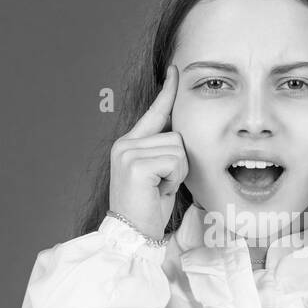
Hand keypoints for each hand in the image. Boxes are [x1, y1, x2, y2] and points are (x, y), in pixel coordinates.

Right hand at [108, 65, 187, 240]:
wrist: (132, 236)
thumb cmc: (149, 209)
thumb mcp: (159, 175)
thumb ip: (165, 151)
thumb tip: (182, 133)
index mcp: (129, 144)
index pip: (154, 112)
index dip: (167, 93)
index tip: (176, 71)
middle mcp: (125, 144)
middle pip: (176, 134)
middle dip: (179, 162)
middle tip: (162, 184)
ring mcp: (128, 153)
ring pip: (178, 148)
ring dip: (177, 172)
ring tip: (159, 188)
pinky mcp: (136, 165)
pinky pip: (175, 160)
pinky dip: (174, 178)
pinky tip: (158, 191)